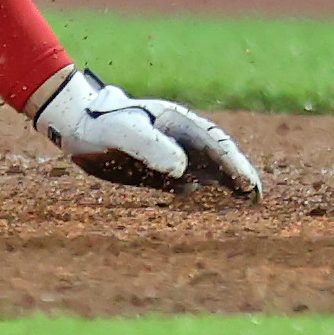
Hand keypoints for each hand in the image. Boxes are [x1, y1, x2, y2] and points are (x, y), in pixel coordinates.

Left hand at [27, 65, 262, 196]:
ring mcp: (173, 154)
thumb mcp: (123, 132)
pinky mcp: (161, 172)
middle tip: (257, 198)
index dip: (232, 163)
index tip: (246, 182)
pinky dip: (205, 197)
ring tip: (246, 205)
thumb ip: (151, 146)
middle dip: (239, 174)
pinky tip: (212, 212)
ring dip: (227, 187)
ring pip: (209, 171)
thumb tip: (182, 168)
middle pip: (218, 157)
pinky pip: (190, 185)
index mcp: (178, 122)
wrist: (76, 127)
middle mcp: (181, 138)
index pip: (213, 143)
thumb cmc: (99, 125)